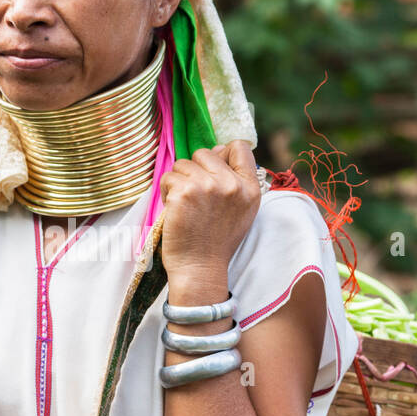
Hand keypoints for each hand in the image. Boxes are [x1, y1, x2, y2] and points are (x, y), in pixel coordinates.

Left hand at [159, 141, 260, 279]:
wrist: (200, 268)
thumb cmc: (216, 241)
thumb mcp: (241, 210)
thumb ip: (235, 181)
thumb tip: (218, 150)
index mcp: (250, 188)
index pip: (240, 147)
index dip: (223, 155)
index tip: (213, 173)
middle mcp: (231, 184)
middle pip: (206, 153)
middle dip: (195, 170)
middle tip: (195, 196)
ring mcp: (207, 186)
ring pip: (183, 163)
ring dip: (179, 181)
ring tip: (185, 205)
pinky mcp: (184, 192)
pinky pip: (168, 177)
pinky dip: (166, 192)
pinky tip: (175, 210)